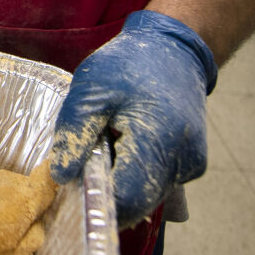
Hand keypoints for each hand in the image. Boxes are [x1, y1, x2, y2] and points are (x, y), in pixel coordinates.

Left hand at [49, 10, 217, 227]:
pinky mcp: (193, 165)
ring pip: (147, 198)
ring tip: (109, 149)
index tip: (72, 184)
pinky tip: (127, 148)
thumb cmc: (128, 65)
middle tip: (85, 166)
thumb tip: (61, 177)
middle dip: (106, 194)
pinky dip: (136, 176)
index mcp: (159, 138)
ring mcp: (192, 165)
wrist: (174, 51)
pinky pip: (158, 186)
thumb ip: (75, 134)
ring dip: (121, 184)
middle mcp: (183, 160)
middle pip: (137, 204)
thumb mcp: (91, 90)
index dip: (95, 199)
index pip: (126, 197)